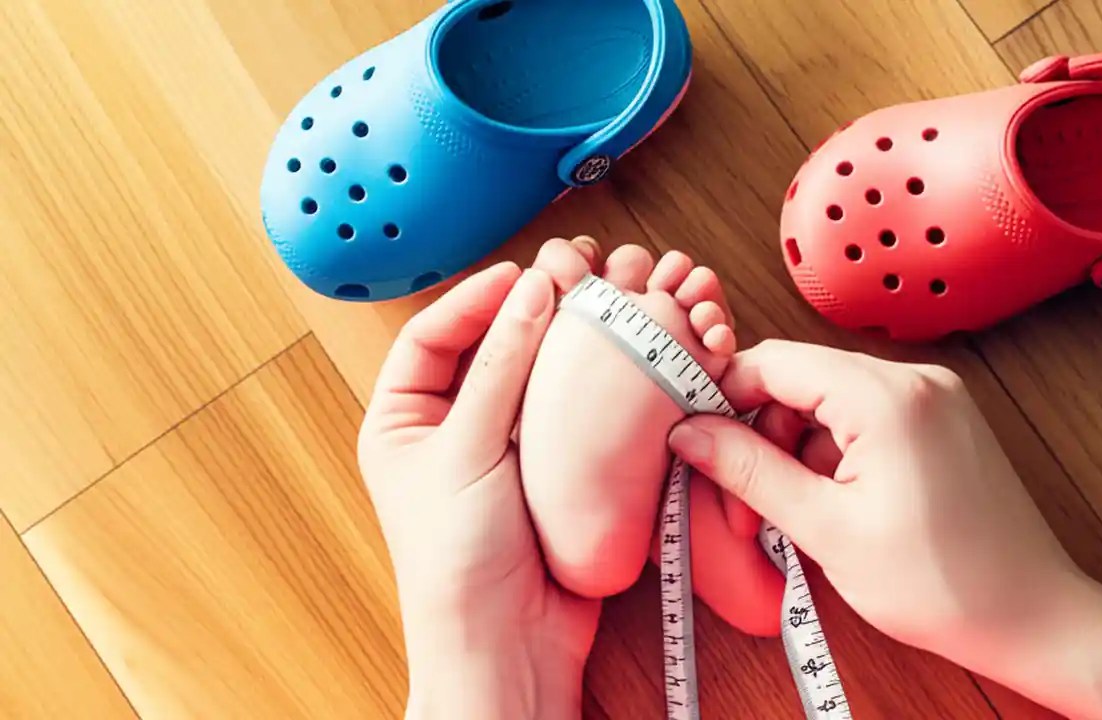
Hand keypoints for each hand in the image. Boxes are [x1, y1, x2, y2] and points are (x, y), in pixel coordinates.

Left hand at [358, 263, 598, 719]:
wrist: (509, 646)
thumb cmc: (457, 566)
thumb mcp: (465, 451)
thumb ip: (499, 367)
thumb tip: (531, 292)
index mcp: (402, 423)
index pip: (431, 336)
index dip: (472, 298)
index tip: (519, 274)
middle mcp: (450, 432)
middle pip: (485, 349)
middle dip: (524, 313)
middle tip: (567, 281)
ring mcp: (503, 451)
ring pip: (532, 378)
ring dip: (561, 345)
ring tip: (595, 312)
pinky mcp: (550, 471)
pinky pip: (568, 414)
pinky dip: (589, 387)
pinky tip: (613, 366)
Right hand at [668, 340, 1101, 719]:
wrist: (1032, 616)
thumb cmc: (940, 584)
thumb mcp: (826, 531)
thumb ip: (750, 471)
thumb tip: (689, 432)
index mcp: (887, 397)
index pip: (774, 361)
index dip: (723, 395)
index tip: (692, 439)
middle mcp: (915, 378)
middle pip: (800, 380)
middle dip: (759, 437)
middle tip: (744, 507)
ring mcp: (934, 396)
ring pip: (828, 400)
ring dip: (792, 451)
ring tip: (786, 517)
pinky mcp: (941, 418)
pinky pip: (862, 416)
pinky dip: (831, 453)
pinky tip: (826, 504)